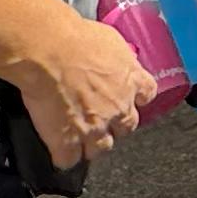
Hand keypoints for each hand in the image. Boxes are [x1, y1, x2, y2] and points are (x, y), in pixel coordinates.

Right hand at [18, 14, 162, 171]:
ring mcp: (94, 128)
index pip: (146, 95)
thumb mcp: (109, 38)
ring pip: (100, 148)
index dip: (136, 98)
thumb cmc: (75, 37)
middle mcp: (118, 108)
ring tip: (78, 137)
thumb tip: (112, 58)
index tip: (128, 97)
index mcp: (131, 80)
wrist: (49, 50)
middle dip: (114, 125)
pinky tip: (58, 150)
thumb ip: (116, 57)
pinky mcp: (66, 141)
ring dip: (91, 144)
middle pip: (126, 128)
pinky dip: (63, 157)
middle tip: (99, 116)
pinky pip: (68, 160)